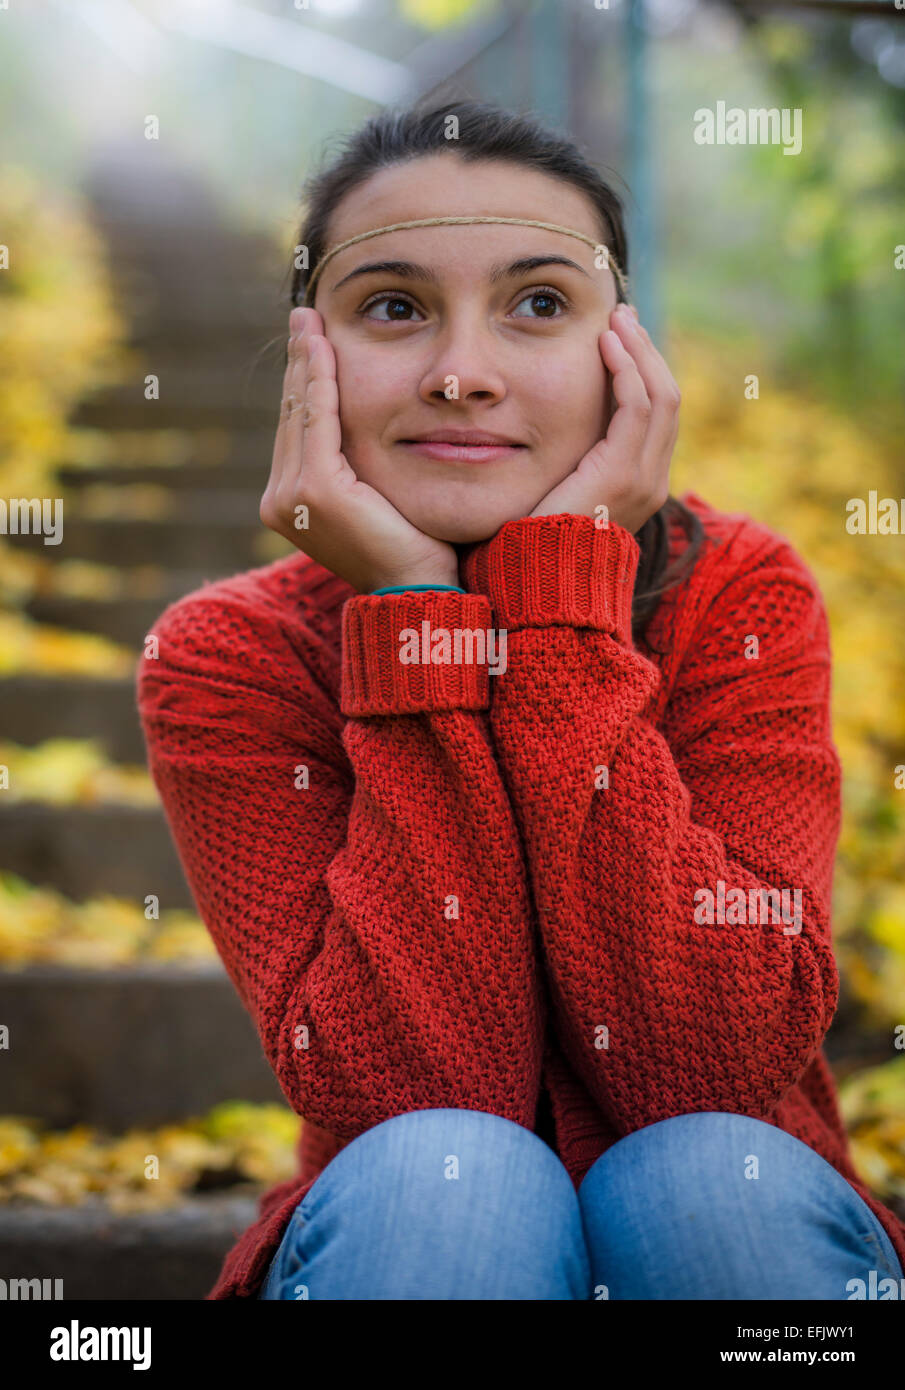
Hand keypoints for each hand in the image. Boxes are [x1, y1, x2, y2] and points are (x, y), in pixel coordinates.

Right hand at [260, 306, 461, 592]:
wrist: (418, 591)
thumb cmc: (411, 550)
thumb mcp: (377, 498)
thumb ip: (360, 467)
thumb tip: (370, 428)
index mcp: (290, 503)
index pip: (298, 428)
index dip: (303, 382)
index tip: (311, 340)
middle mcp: (279, 500)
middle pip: (292, 414)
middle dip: (299, 363)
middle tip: (304, 317)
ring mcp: (291, 497)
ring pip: (300, 411)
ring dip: (305, 362)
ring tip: (310, 322)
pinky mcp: (314, 490)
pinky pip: (317, 419)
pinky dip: (319, 380)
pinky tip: (324, 347)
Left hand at [527, 303, 680, 534]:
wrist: (536, 583)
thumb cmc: (535, 543)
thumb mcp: (560, 493)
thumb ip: (572, 462)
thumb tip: (552, 430)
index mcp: (640, 484)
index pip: (656, 415)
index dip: (643, 371)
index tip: (620, 338)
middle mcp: (652, 481)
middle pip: (667, 399)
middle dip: (646, 353)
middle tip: (623, 317)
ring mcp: (643, 480)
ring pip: (660, 396)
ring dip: (639, 352)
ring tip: (617, 320)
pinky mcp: (623, 475)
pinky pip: (637, 407)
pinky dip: (626, 370)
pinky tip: (608, 344)